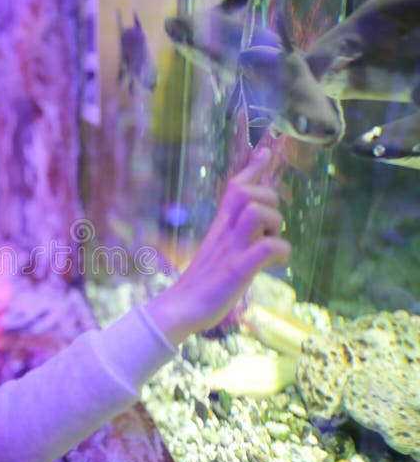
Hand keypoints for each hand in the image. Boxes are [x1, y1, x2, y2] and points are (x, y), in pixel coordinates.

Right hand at [149, 148, 290, 343]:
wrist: (180, 310)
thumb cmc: (202, 285)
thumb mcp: (216, 253)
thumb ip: (232, 237)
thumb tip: (251, 234)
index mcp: (219, 227)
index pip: (235, 187)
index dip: (253, 168)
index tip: (266, 151)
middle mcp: (224, 232)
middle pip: (249, 191)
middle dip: (270, 203)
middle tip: (269, 230)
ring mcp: (230, 249)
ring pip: (258, 211)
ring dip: (274, 226)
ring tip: (268, 246)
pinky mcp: (237, 270)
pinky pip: (268, 248)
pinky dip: (281, 253)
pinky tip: (275, 265)